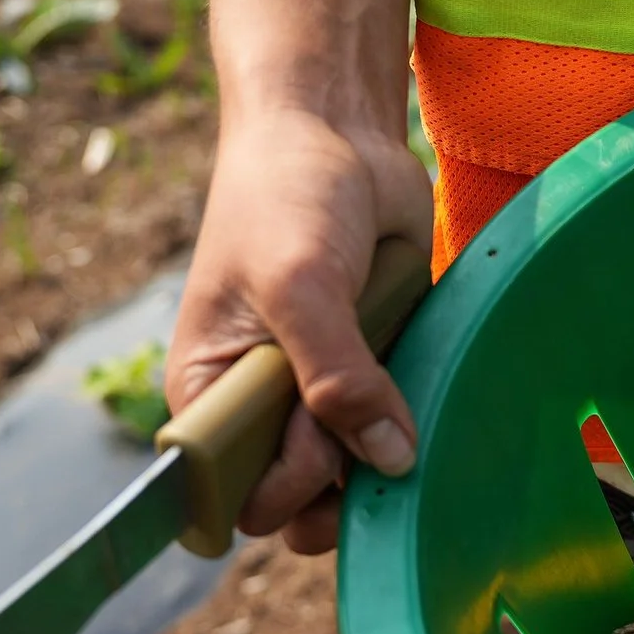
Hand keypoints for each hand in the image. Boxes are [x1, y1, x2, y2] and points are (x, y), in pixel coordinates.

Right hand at [167, 103, 434, 552]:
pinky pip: (394, 431)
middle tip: (365, 418)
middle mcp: (258, 405)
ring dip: (382, 462)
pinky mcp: (373, 371)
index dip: (278, 489)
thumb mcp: (300, 286)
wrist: (336, 132)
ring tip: (400, 406)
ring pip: (352, 477)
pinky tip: (425, 395)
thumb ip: (335, 376)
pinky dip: (412, 427)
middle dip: (335, 482)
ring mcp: (319, 392)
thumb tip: (386, 461)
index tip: (313, 443)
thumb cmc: (288, 197)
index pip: (233, 496)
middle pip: (298, 502)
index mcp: (208, 394)